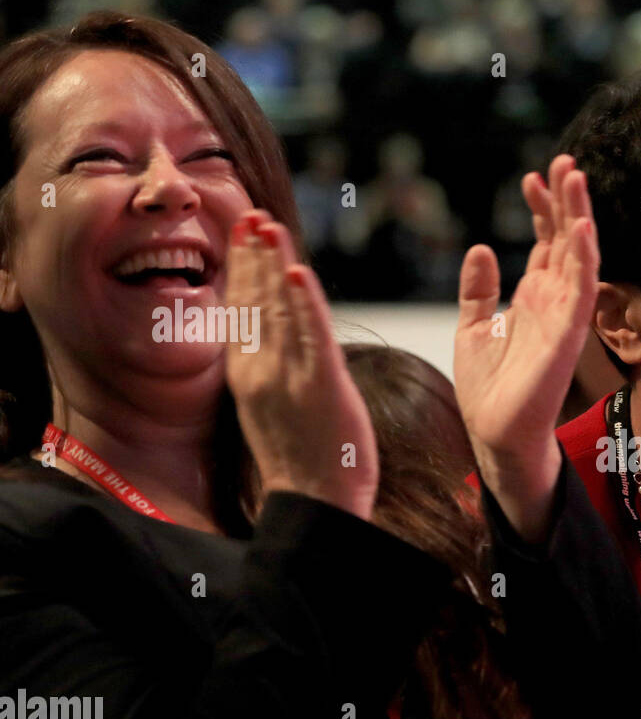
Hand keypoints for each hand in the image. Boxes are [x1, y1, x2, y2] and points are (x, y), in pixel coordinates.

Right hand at [224, 209, 377, 519]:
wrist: (315, 503)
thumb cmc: (304, 463)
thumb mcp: (276, 410)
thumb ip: (276, 372)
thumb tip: (283, 341)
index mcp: (248, 377)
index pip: (242, 312)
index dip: (242, 270)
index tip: (242, 236)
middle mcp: (261, 372)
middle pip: (255, 301)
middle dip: (253, 255)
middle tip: (251, 215)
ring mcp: (289, 378)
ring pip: (280, 310)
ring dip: (275, 264)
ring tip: (269, 227)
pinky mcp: (320, 386)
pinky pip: (311, 335)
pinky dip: (304, 302)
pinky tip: (297, 271)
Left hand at [454, 155, 599, 540]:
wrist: (494, 433)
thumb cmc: (487, 388)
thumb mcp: (472, 326)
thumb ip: (478, 288)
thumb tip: (483, 247)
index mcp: (533, 297)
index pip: (546, 242)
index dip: (542, 209)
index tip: (530, 177)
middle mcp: (553, 301)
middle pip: (566, 240)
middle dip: (566, 200)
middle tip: (563, 160)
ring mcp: (564, 316)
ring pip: (579, 255)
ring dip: (579, 216)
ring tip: (574, 176)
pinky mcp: (568, 335)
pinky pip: (582, 291)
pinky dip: (584, 258)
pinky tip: (582, 227)